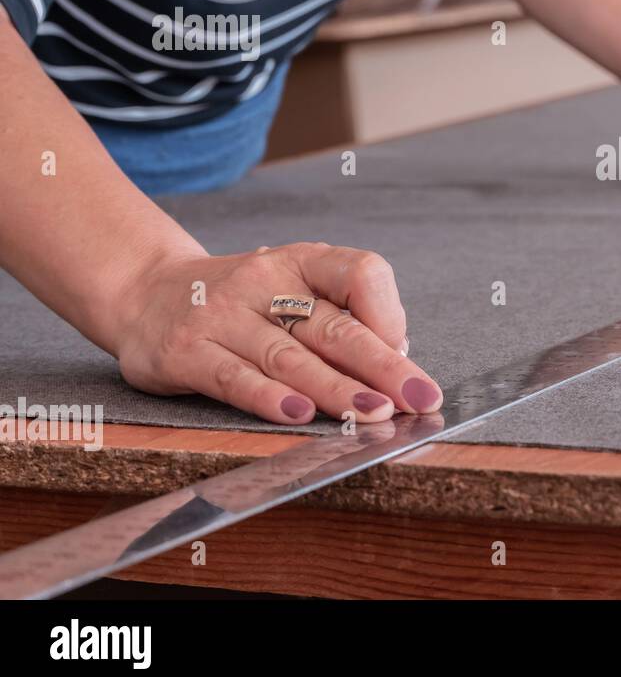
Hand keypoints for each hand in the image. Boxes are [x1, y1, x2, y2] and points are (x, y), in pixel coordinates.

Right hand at [111, 243, 441, 424]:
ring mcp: (222, 316)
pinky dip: (267, 398)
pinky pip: (233, 378)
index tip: (406, 351)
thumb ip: (340, 317)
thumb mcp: (293, 288)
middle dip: (384, 366)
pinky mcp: (186, 352)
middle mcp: (264, 282)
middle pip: (335, 326)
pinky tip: (299, 414)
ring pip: (290, 358)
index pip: (361, 272)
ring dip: (337, 389)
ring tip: (375, 414)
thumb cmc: (242, 302)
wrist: (143, 293)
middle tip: (420, 399)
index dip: (389, 313)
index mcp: (303, 261)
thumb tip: (394, 357)